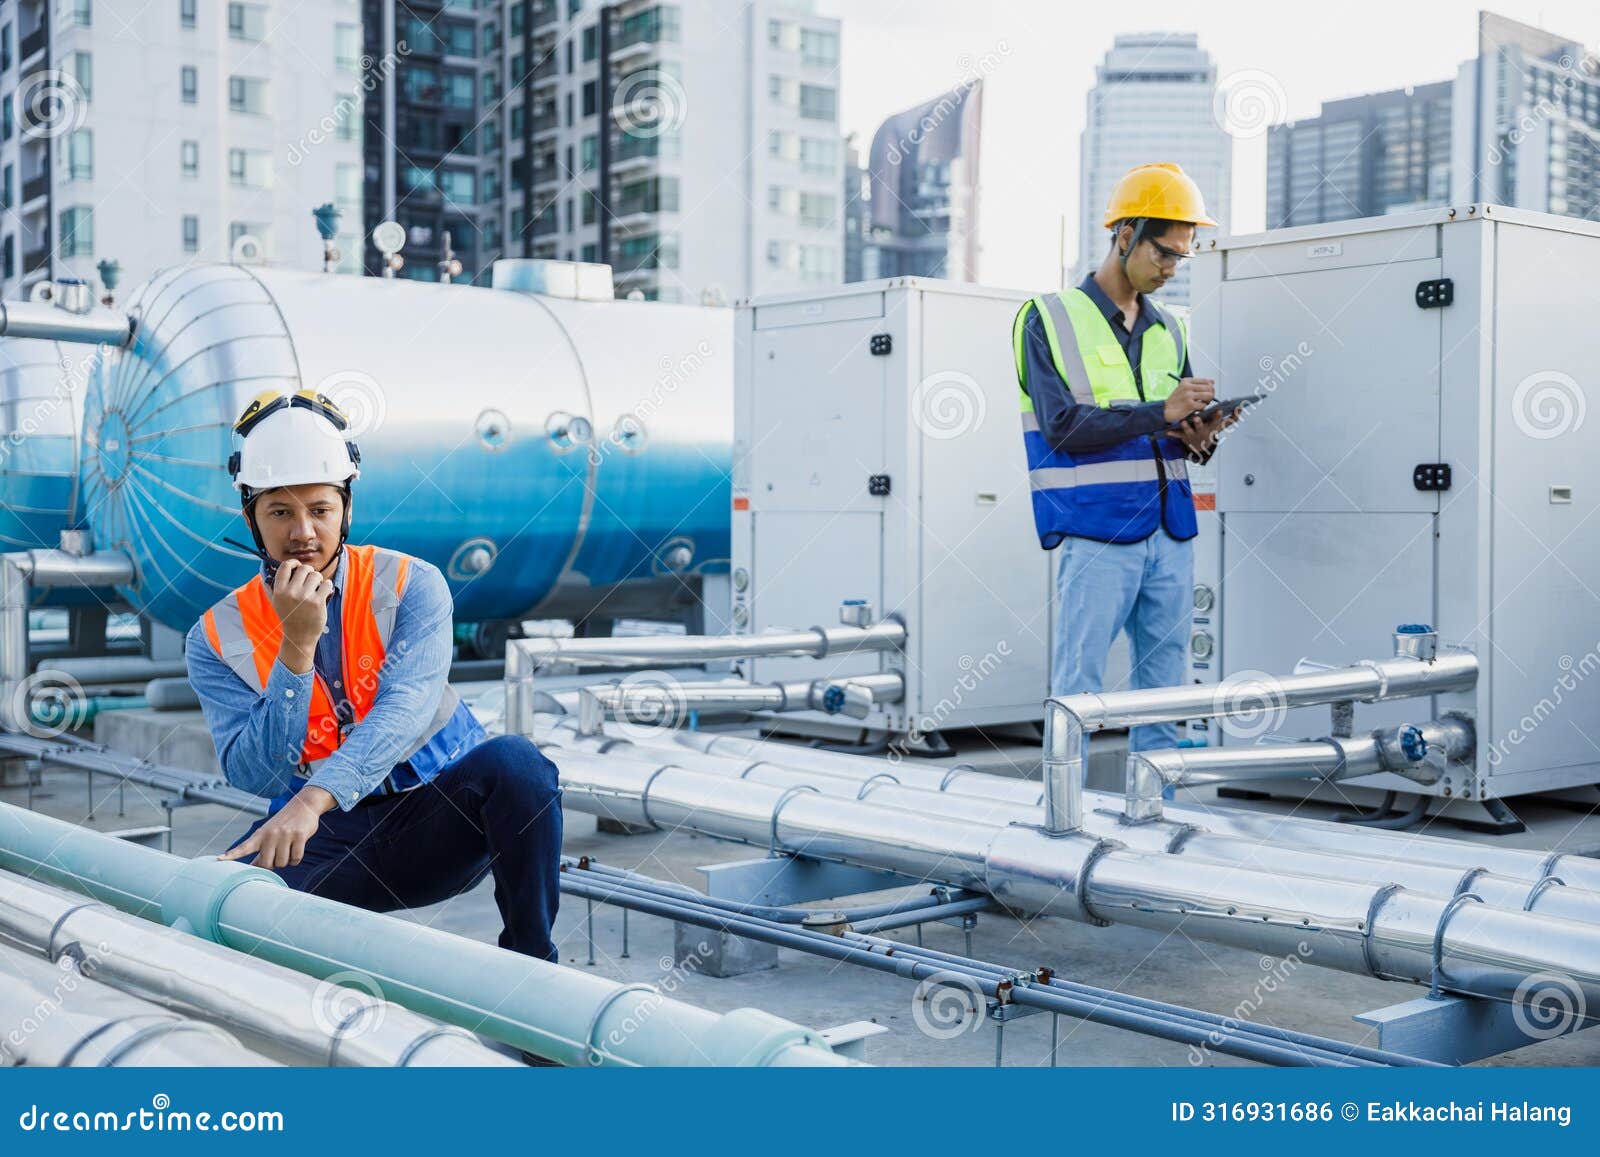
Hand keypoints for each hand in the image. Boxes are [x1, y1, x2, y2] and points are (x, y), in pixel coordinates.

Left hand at [220, 786, 336, 868]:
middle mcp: (270, 834)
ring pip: (282, 863)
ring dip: (286, 861)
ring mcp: (285, 834)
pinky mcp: (299, 835)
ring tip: (288, 848)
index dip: (231, 855)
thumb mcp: (269, 833)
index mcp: (259, 835)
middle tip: (278, 854)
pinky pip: (295, 858)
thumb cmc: (284, 823)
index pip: (243, 847)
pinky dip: (296, 859)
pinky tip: (296, 848)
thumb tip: (253, 867)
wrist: (304, 804)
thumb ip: (261, 850)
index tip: (219, 859)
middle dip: (273, 864)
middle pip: (266, 864)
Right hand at [271, 558, 332, 670]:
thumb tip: (270, 568)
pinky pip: (327, 584)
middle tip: (311, 579)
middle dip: (309, 571)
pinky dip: (327, 586)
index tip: (298, 566)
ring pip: (316, 575)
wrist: (299, 636)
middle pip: (304, 568)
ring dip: (319, 579)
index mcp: (279, 590)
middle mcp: (291, 592)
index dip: (294, 563)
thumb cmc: (289, 616)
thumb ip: (274, 586)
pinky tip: (324, 592)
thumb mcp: (277, 602)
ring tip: (317, 587)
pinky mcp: (318, 602)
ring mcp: (304, 597)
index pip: (285, 566)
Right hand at [1162, 378, 1215, 423]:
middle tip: (1207, 399)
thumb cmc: (1176, 400)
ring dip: (1208, 401)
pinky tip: (1197, 408)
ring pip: (1208, 395)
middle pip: (1209, 388)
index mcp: (1186, 381)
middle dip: (1211, 394)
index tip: (1209, 391)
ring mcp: (1188, 395)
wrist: (1166, 410)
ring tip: (1203, 403)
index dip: (1210, 386)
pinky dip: (1202, 408)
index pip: (1205, 381)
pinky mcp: (1189, 404)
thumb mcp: (1183, 388)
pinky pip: (1203, 405)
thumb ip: (1195, 385)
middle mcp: (1187, 386)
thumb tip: (1212, 382)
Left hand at [1173, 405, 1239, 456]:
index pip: (1215, 422)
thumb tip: (1240, 408)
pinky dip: (1173, 434)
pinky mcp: (1184, 437)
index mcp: (1211, 428)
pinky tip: (1167, 432)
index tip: (1219, 410)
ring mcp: (1192, 435)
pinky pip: (1177, 435)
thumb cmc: (1211, 431)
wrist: (1199, 446)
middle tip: (1197, 418)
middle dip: (1199, 424)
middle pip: (1201, 428)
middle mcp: (1202, 432)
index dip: (1217, 417)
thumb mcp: (1221, 427)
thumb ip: (1232, 419)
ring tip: (1183, 422)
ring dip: (1186, 427)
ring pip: (1188, 431)